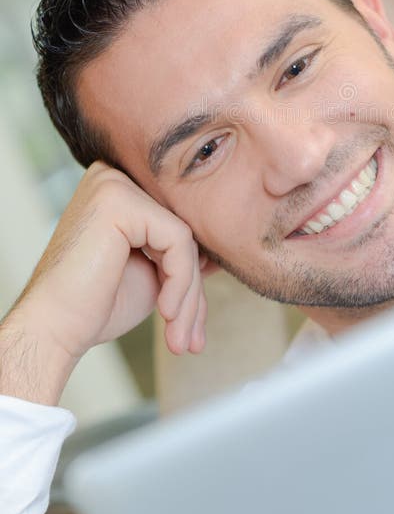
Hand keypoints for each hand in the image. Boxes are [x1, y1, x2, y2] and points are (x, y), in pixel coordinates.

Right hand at [0, 162, 206, 404]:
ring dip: (189, 294)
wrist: (54, 329)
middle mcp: (115, 176)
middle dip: (193, 290)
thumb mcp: (154, 273)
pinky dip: (180, 281)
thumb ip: (183, 255)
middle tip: (190, 337)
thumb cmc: (95, 305)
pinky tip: (164, 310)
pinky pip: (177, 239)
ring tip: (179, 334)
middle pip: (182, 229)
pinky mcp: (119, 200)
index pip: (176, 224)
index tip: (195, 318)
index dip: (193, 274)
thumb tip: (220, 251)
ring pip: (185, 238)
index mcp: (120, 188)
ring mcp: (115, 184)